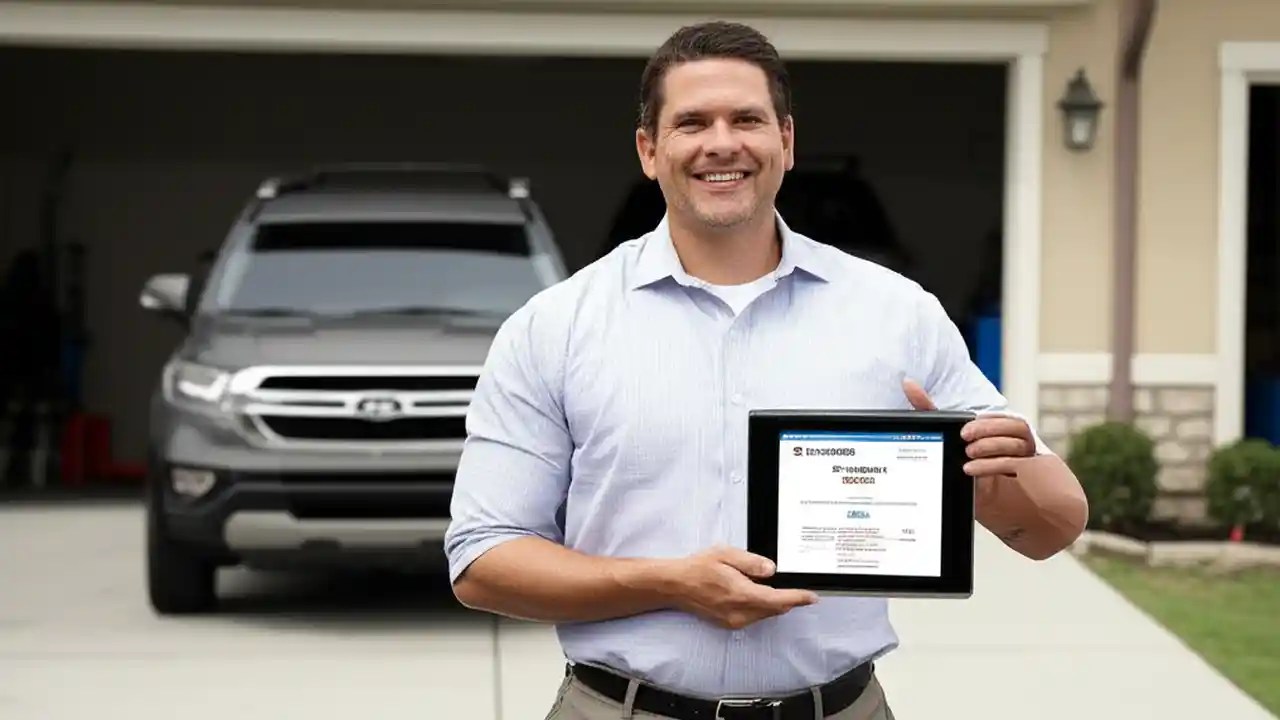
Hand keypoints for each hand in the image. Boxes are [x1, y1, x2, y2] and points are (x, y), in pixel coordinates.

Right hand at [665, 545, 818, 629]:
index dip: (798, 599)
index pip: (778, 600)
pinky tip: (755, 593)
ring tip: (771, 586)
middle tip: (797, 589)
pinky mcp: (729, 623)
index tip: (812, 597)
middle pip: (774, 609)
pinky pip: (754, 617)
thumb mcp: (725, 554)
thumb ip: (751, 562)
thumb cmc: (698, 567)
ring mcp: (734, 621)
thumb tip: (771, 569)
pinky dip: (761, 607)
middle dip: (788, 600)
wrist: (675, 586)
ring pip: (765, 614)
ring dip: (774, 603)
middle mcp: (740, 612)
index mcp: (741, 594)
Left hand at [902, 378, 1035, 476]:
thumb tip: (908, 383)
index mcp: (1001, 428)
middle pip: (1016, 428)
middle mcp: (1018, 440)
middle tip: (965, 438)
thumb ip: (929, 408)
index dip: (988, 421)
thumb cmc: (960, 458)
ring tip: (967, 455)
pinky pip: (1016, 466)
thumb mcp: (942, 432)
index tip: (966, 428)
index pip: (1005, 418)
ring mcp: (1025, 458)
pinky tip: (971, 469)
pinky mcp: (1025, 475)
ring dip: (991, 447)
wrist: (974, 496)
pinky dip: (991, 466)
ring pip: (1018, 445)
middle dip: (989, 430)